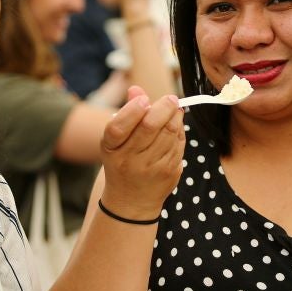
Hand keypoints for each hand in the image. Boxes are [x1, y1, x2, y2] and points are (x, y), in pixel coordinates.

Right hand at [99, 86, 183, 218]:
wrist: (131, 201)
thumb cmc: (123, 161)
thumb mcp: (117, 140)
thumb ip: (127, 113)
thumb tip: (136, 89)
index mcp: (111, 148)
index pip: (118, 126)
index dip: (133, 110)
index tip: (144, 99)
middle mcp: (128, 160)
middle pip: (150, 127)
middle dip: (164, 107)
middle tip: (171, 98)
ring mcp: (150, 168)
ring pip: (169, 134)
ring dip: (175, 117)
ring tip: (175, 109)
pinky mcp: (168, 173)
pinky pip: (179, 145)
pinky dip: (180, 132)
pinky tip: (176, 127)